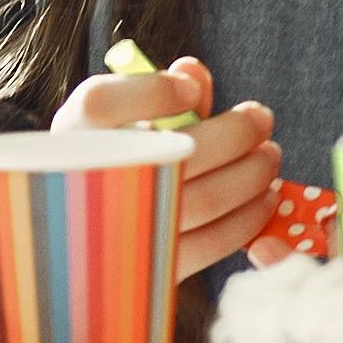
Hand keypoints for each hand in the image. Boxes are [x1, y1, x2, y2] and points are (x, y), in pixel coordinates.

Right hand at [60, 59, 286, 280]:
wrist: (82, 240)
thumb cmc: (111, 161)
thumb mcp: (117, 121)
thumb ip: (155, 92)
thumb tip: (193, 73)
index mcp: (73, 139)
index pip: (100, 104)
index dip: (154, 91)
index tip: (193, 89)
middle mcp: (91, 186)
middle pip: (173, 154)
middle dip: (234, 133)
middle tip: (262, 118)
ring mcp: (123, 232)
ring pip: (205, 199)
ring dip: (251, 174)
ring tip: (269, 155)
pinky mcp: (153, 269)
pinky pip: (212, 242)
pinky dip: (248, 217)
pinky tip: (265, 197)